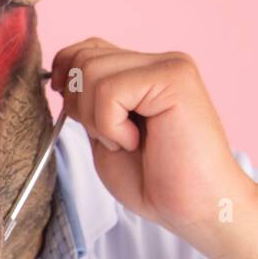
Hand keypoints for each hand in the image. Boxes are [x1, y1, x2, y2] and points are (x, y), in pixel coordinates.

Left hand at [49, 39, 257, 258]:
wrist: (196, 209)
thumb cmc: (154, 182)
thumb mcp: (104, 135)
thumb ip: (88, 102)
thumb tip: (61, 75)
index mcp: (143, 71)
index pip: (86, 49)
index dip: (66, 77)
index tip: (74, 115)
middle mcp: (158, 61)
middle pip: (83, 57)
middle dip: (79, 105)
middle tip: (112, 139)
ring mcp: (169, 66)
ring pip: (91, 71)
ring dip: (96, 120)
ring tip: (127, 143)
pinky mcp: (175, 78)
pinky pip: (110, 91)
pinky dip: (110, 126)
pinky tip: (136, 142)